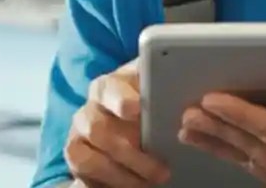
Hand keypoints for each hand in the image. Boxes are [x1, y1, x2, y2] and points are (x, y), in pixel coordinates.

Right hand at [65, 58, 170, 186]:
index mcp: (107, 88)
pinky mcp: (77, 163)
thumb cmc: (149, 108)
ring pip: (88, 160)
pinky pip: (83, 180)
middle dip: (131, 155)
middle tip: (162, 173)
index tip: (136, 109)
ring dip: (121, 177)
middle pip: (98, 129)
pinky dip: (105, 187)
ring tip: (148, 185)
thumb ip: (164, 92)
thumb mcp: (156, 95)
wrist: (128, 126)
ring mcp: (79, 138)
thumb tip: (188, 95)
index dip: (120, 99)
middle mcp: (88, 111)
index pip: (108, 89)